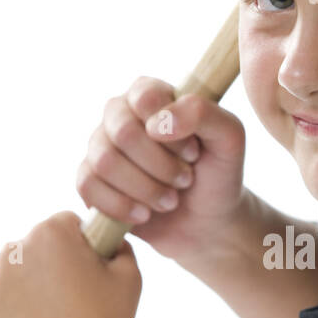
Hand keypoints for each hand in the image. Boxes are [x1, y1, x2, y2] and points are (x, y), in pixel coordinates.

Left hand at [0, 212, 140, 317]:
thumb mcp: (129, 277)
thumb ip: (119, 247)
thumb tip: (109, 241)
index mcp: (51, 233)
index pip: (67, 223)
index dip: (83, 246)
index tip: (90, 272)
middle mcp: (13, 249)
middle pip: (36, 246)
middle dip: (53, 264)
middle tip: (75, 299)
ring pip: (15, 274)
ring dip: (31, 287)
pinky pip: (1, 303)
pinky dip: (16, 313)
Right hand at [76, 78, 246, 261]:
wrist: (208, 223)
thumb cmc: (218, 174)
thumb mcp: (230, 138)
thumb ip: (203, 113)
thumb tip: (157, 124)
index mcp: (151, 94)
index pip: (144, 97)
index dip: (170, 130)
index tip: (194, 153)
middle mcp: (120, 114)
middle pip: (123, 131)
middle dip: (160, 166)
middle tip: (185, 180)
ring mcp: (101, 146)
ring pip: (104, 162)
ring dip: (146, 189)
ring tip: (170, 200)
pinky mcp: (90, 180)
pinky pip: (88, 187)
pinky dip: (122, 206)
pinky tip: (145, 214)